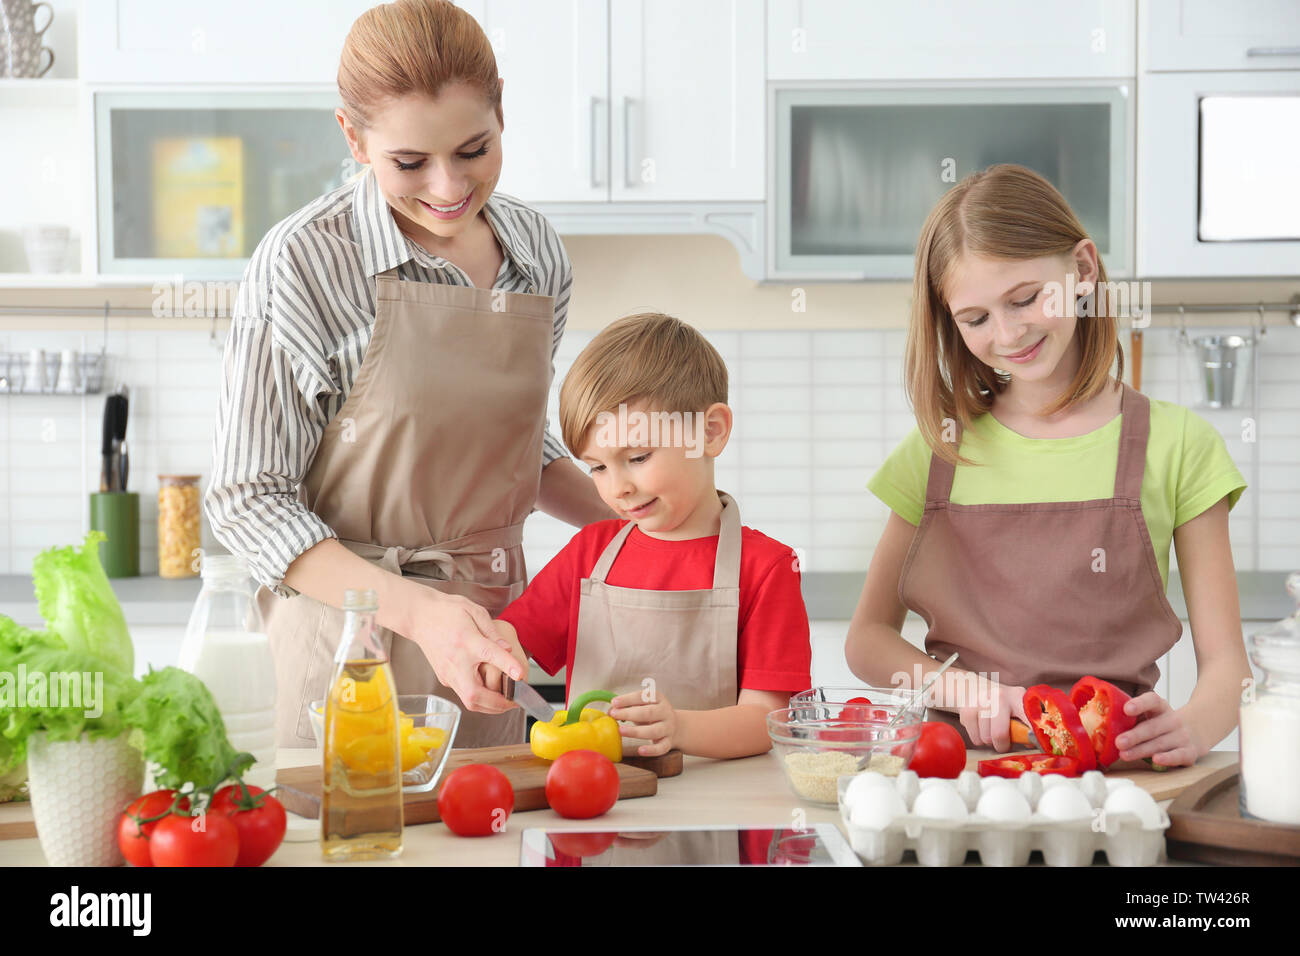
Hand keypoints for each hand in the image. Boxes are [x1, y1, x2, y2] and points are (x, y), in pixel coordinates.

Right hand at [398, 584, 524, 714]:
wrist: (419, 616)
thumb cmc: (447, 611)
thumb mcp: (474, 611)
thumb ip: (492, 632)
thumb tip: (508, 649)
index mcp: (466, 640)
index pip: (489, 655)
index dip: (507, 666)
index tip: (521, 676)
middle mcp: (455, 661)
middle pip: (474, 695)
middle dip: (497, 704)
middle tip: (515, 701)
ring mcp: (447, 673)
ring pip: (469, 701)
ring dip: (489, 706)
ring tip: (506, 701)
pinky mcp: (444, 678)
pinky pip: (463, 695)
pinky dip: (479, 699)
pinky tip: (490, 692)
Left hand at [608, 689, 676, 756]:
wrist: (675, 726)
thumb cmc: (652, 714)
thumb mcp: (642, 706)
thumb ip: (627, 706)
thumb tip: (610, 711)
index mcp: (658, 699)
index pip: (644, 696)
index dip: (628, 699)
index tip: (614, 702)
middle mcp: (665, 712)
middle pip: (648, 713)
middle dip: (629, 713)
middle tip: (614, 715)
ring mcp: (668, 728)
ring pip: (654, 730)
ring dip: (636, 731)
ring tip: (621, 730)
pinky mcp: (668, 742)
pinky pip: (661, 748)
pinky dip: (651, 750)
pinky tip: (640, 750)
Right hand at [950, 676, 1027, 751]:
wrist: (975, 689)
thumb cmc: (1002, 707)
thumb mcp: (1018, 710)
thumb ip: (1027, 727)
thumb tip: (1036, 743)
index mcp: (1018, 696)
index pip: (1028, 719)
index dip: (1032, 735)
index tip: (1033, 744)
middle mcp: (999, 695)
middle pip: (999, 734)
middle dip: (1002, 744)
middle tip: (1003, 742)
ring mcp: (980, 701)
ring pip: (985, 738)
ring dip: (989, 741)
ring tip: (991, 731)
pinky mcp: (966, 709)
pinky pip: (975, 738)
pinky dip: (978, 739)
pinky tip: (981, 728)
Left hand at [1115, 692, 1200, 766]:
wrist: (1195, 731)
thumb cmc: (1161, 724)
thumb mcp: (1150, 716)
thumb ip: (1132, 718)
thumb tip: (1102, 723)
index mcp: (1160, 707)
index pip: (1152, 701)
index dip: (1140, 704)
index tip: (1126, 709)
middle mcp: (1173, 720)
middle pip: (1153, 727)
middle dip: (1134, 736)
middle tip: (1118, 742)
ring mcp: (1182, 736)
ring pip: (1160, 743)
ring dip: (1141, 750)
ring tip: (1124, 755)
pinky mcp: (1189, 752)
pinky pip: (1178, 755)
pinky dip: (1168, 758)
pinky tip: (1156, 760)